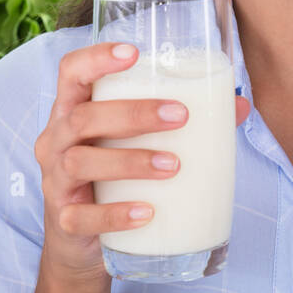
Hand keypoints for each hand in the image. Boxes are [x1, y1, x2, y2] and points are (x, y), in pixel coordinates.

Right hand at [33, 41, 250, 281]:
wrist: (82, 239)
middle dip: (132, 114)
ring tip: (173, 165)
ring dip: (130, 161)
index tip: (133, 53)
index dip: (95, 58)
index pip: (70, 72)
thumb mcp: (137, 141)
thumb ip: (181, 121)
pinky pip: (82, 217)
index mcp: (72, 111)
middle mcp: (55, 141)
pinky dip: (116, 214)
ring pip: (80, 162)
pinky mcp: (64, 221)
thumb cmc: (114, 175)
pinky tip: (147, 212)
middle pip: (82, 117)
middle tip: (181, 116)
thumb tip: (237, 105)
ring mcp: (56, 182)